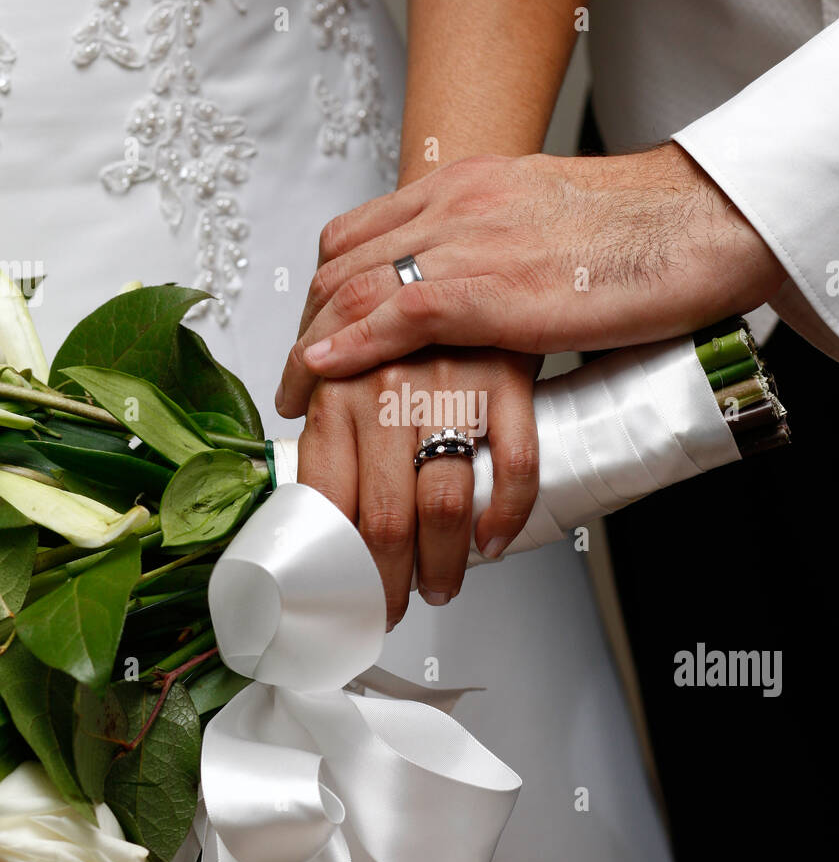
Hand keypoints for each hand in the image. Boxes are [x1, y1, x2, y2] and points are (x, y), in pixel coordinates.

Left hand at [275, 145, 785, 406]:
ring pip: (353, 288)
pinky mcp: (492, 288)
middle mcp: (454, 203)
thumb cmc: (644, 230)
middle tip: (294, 373)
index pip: (360, 232)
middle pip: (342, 262)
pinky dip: (348, 349)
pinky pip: (394, 317)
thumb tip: (487, 296)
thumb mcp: (548, 223)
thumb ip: (503, 248)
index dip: (325, 286)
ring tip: (297, 395)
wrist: (702, 219)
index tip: (314, 329)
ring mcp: (468, 242)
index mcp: (467, 185)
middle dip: (305, 321)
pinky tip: (322, 376)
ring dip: (311, 345)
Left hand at [296, 349, 538, 628]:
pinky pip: (513, 468)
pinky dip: (504, 517)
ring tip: (440, 587)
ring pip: (446, 504)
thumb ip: (323, 419)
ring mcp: (449, 384)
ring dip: (444, 566)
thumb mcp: (348, 360)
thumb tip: (303, 493)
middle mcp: (387, 388)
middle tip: (389, 609)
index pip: (328, 504)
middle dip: (387, 584)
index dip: (335, 567)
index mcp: (337, 390)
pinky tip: (492, 543)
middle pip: (386, 519)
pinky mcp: (506, 378)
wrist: (475, 252)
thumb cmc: (405, 321)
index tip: (341, 596)